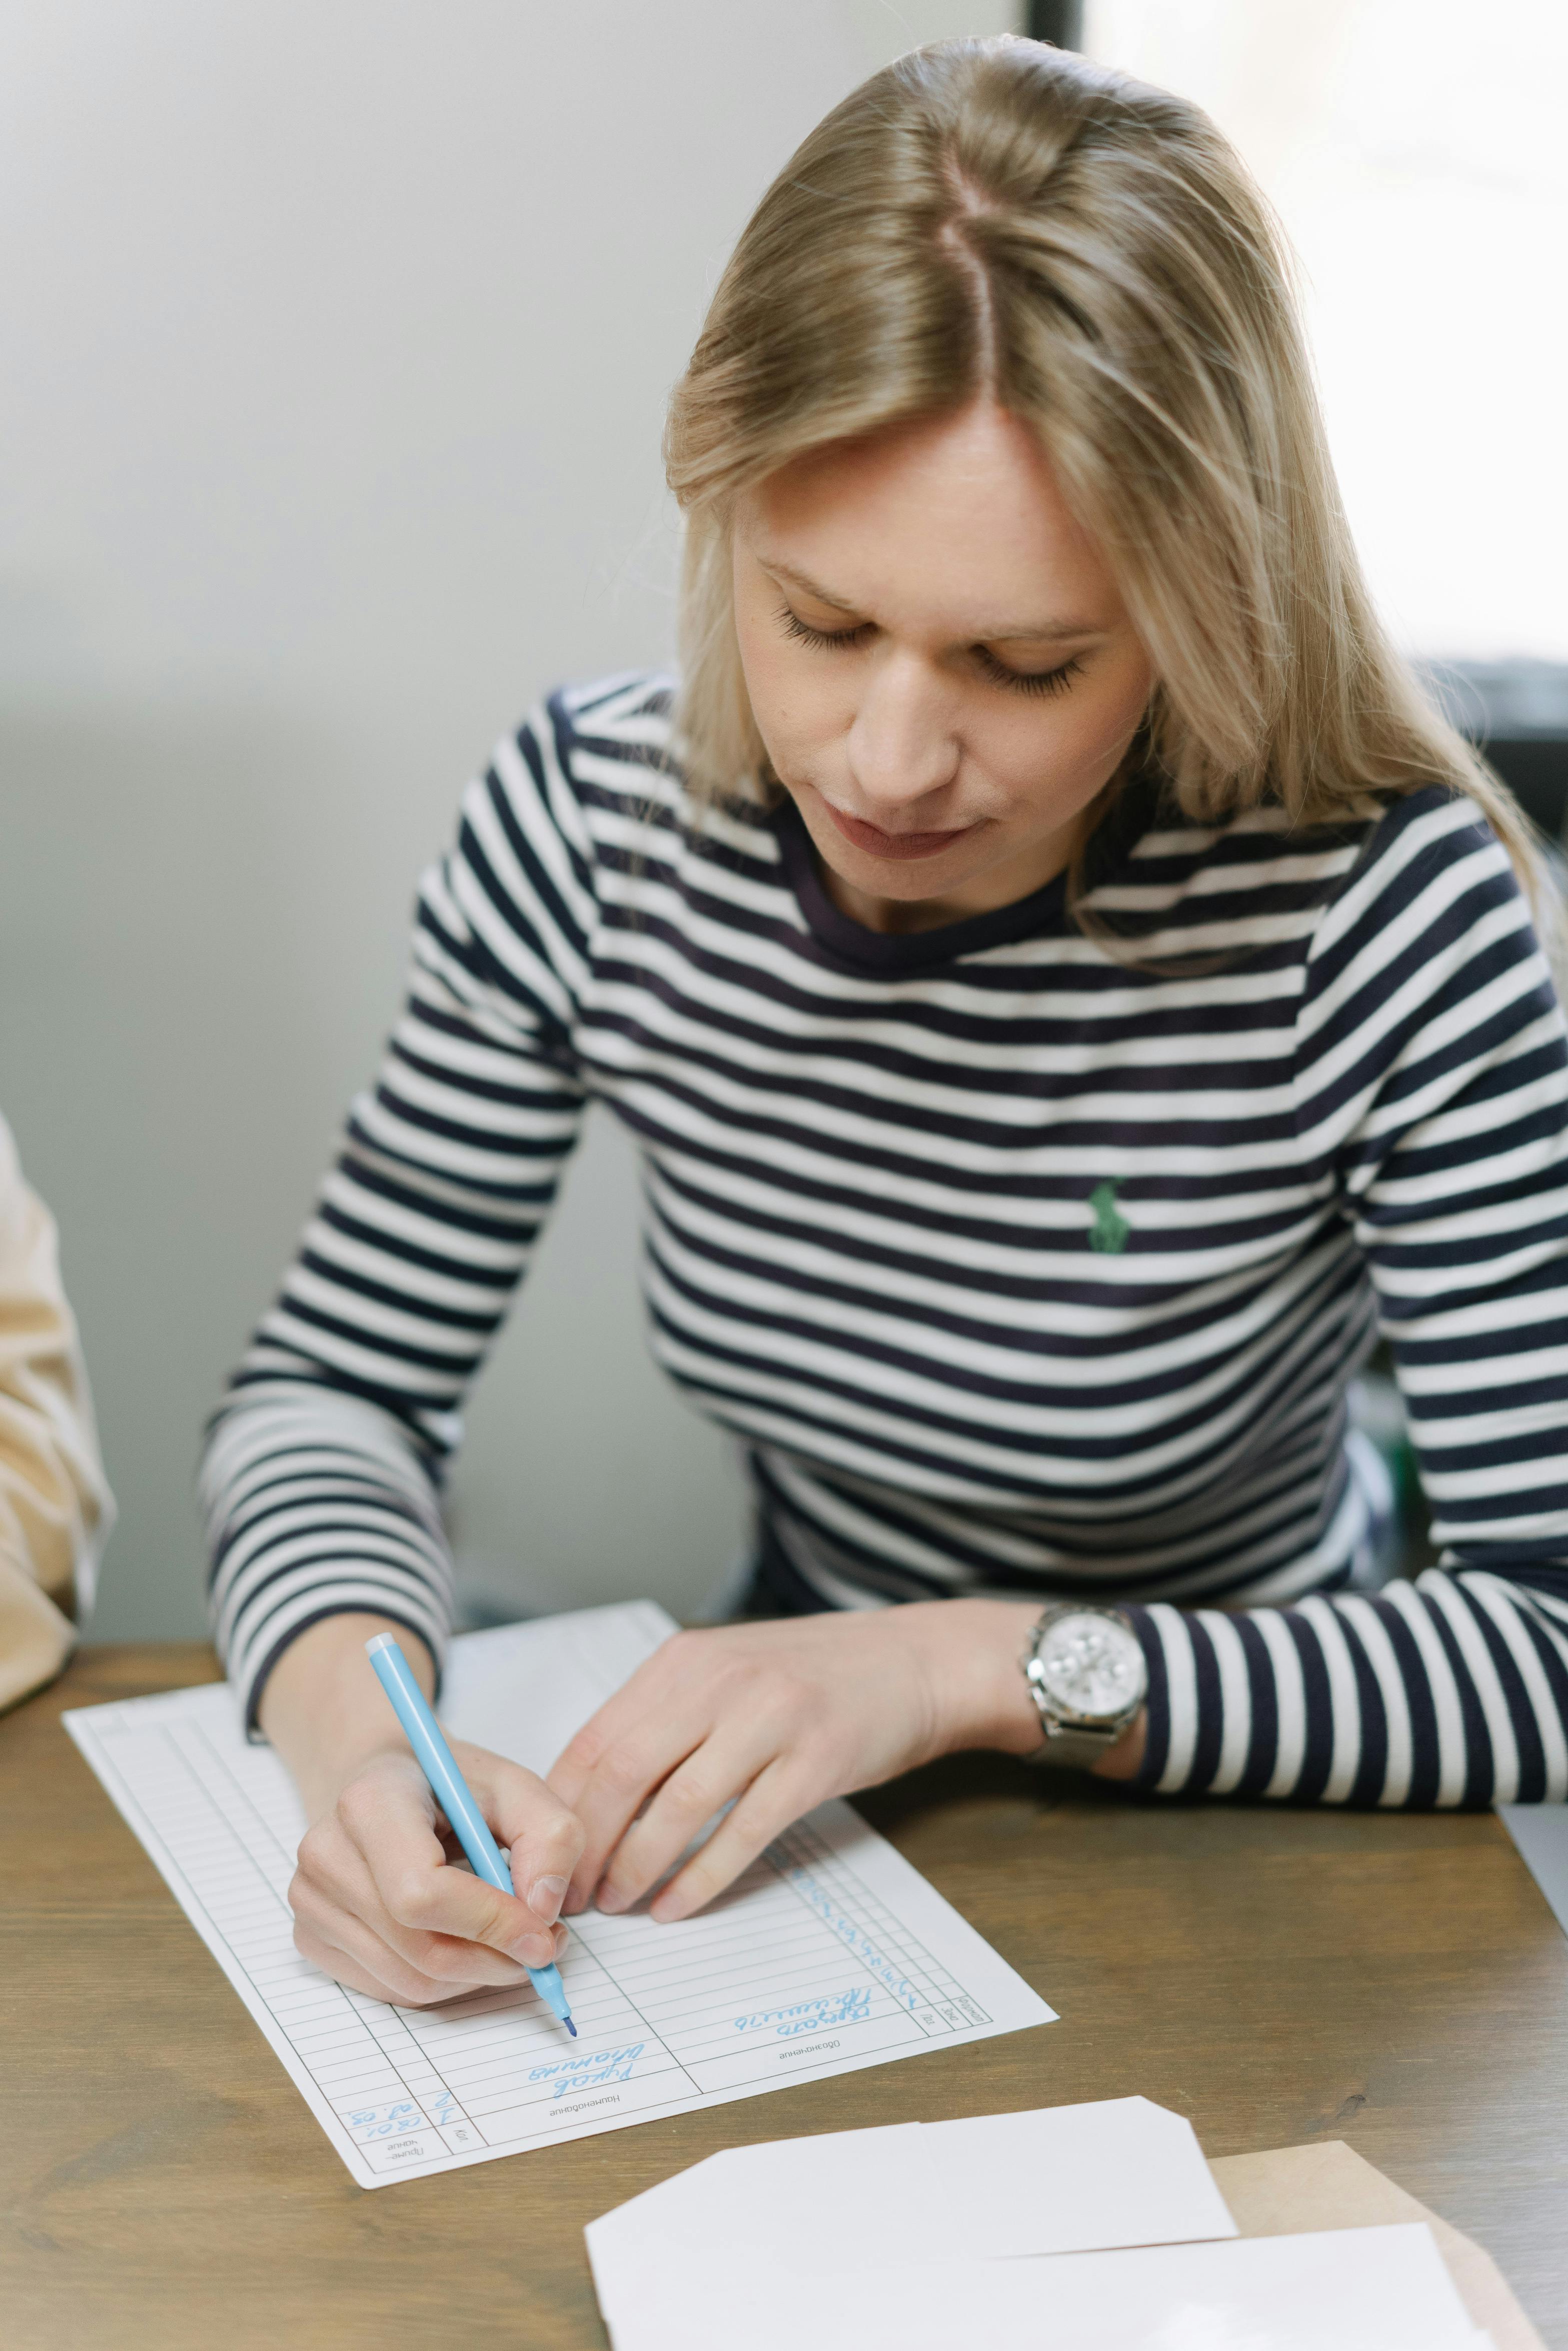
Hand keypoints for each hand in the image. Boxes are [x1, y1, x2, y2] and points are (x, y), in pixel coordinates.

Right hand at [261, 1613, 585, 2004]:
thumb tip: (543, 1909)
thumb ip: (549, 1834)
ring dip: (477, 1975)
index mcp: (369, 1803)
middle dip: (496, 1960)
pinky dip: (444, 1982)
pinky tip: (466, 1943)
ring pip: (410, 1980)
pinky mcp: (311, 1936)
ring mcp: (310, 1901)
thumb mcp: (514, 1785)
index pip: (422, 1893)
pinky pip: (390, 1989)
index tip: (545, 1934)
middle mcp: (326, 1854)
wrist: (384, 1782)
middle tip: (545, 1946)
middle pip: (420, 1947)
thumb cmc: (448, 1785)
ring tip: (511, 1940)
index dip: (490, 1923)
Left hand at [547, 1599, 1043, 1924]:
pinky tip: (675, 1906)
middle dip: (586, 1844)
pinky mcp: (814, 1761)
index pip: (595, 1738)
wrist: (913, 1661)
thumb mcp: (727, 1673)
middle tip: (569, 1893)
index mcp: (685, 1661)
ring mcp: (770, 1719)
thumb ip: (666, 1718)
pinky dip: (701, 1877)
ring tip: (614, 1904)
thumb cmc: (814, 1677)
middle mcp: (720, 1681)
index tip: (544, 1855)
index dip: (560, 1807)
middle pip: (623, 1774)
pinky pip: (742, 1831)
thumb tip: (592, 1794)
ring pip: (676, 1807)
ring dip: (635, 1866)